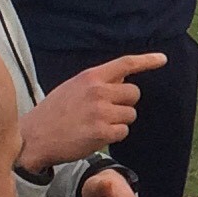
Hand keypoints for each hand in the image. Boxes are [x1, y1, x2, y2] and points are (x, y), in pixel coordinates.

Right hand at [17, 53, 163, 172]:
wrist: (34, 138)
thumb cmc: (54, 113)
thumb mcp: (73, 87)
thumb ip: (97, 83)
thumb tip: (123, 80)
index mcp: (90, 77)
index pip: (125, 63)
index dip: (146, 60)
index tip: (163, 59)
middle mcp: (98, 91)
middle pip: (134, 94)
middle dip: (125, 103)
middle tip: (107, 111)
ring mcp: (101, 112)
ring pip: (130, 115)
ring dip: (119, 121)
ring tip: (96, 124)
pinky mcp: (102, 132)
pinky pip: (123, 132)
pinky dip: (113, 135)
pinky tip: (95, 135)